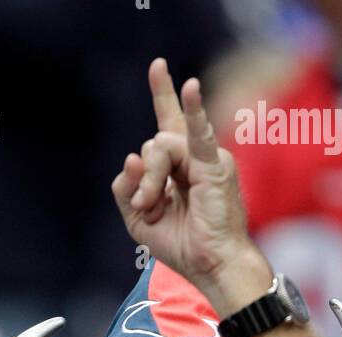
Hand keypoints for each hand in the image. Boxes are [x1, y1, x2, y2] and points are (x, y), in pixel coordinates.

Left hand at [112, 58, 266, 305]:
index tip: (158, 67)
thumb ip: (127, 189)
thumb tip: (130, 159)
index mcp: (180, 167)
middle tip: (146, 206)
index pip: (168, 124)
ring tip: (155, 205)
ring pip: (162, 145)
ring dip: (151, 178)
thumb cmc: (183, 245)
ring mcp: (206, 157)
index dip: (163, 94)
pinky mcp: (214, 165)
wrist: (210, 265)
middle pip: (154, 144)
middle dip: (143, 178)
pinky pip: (198, 133)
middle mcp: (195, 157)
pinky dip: (194, 110)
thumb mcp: (139, 220)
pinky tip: (191, 88)